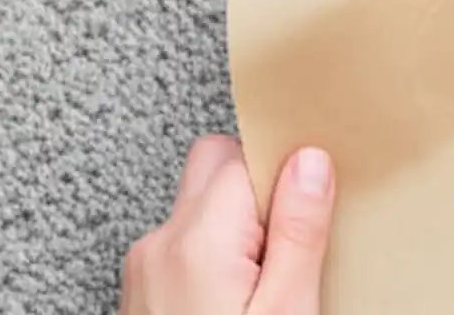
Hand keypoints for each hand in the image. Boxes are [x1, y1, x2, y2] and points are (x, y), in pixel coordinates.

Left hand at [118, 136, 335, 314]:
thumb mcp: (286, 311)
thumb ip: (298, 232)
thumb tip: (310, 161)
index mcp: (199, 240)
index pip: (246, 156)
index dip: (287, 175)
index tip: (311, 206)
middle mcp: (162, 243)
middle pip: (213, 166)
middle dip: (256, 188)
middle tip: (288, 242)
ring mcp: (145, 267)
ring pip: (200, 206)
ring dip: (236, 225)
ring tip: (267, 280)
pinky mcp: (142, 289)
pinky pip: (183, 243)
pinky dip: (214, 254)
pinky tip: (238, 295)